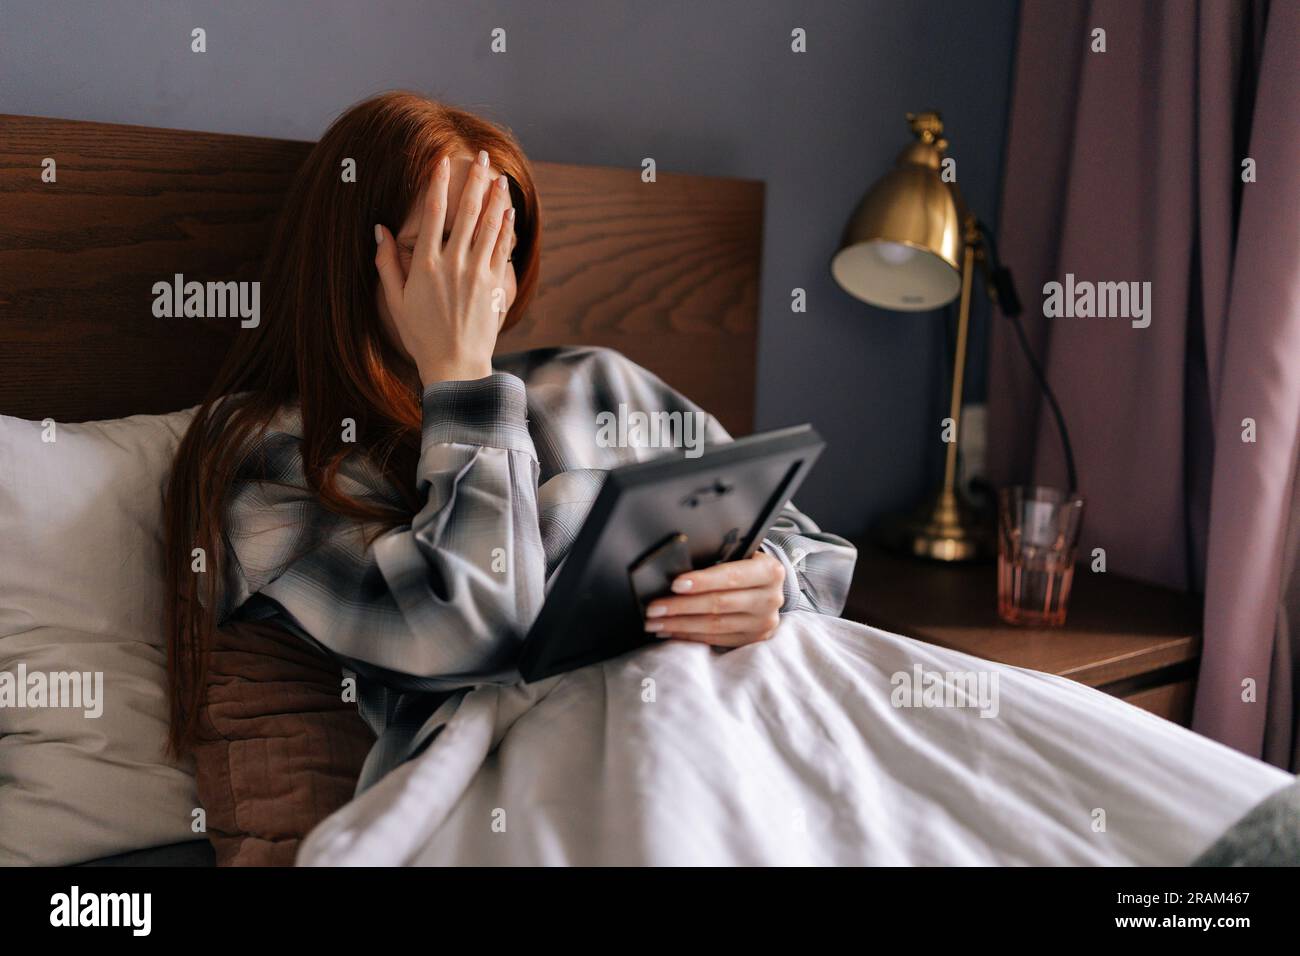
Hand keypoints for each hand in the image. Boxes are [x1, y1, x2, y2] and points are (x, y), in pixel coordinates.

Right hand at [374, 150, 515, 384]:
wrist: (455, 365)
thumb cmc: (421, 335)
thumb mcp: (394, 300)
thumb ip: (386, 262)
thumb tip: (379, 229)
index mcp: (425, 265)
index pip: (434, 213)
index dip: (439, 184)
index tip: (444, 161)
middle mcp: (453, 264)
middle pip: (467, 212)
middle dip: (475, 180)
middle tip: (482, 157)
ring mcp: (477, 273)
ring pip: (489, 225)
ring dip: (496, 197)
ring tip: (499, 177)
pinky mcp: (494, 285)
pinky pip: (502, 248)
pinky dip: (506, 226)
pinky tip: (508, 210)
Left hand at [643, 550, 785, 646]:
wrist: (767, 586)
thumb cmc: (744, 565)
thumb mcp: (739, 555)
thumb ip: (717, 561)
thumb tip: (676, 572)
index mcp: (770, 571)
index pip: (731, 577)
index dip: (702, 581)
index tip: (675, 585)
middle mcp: (770, 599)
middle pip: (720, 604)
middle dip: (681, 606)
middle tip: (654, 608)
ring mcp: (763, 623)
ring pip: (715, 625)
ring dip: (680, 624)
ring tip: (655, 622)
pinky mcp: (753, 639)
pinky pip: (715, 639)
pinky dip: (689, 636)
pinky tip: (670, 631)